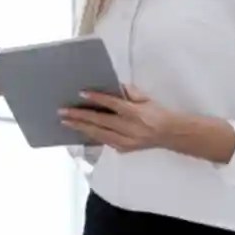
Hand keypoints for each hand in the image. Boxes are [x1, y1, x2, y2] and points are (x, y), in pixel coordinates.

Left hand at [58, 84, 176, 153]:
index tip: (81, 93)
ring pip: (99, 134)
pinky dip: (92, 136)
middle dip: (80, 116)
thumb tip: (113, 86)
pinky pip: (104, 142)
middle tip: (63, 112)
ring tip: (66, 122)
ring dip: (80, 128)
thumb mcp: (145, 98)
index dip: (96, 98)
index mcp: (136, 113)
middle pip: (100, 122)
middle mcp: (130, 128)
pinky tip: (80, 131)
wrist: (170, 134)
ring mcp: (126, 141)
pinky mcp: (124, 149)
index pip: (112, 104)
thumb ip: (129, 92)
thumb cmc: (157, 112)